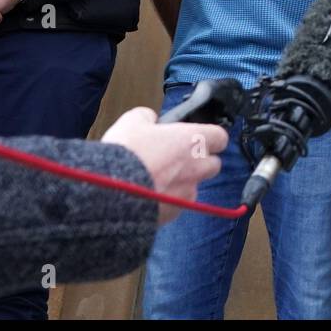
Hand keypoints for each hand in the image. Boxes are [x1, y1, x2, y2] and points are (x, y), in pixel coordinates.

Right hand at [101, 107, 227, 225]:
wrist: (110, 191)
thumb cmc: (125, 154)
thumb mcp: (132, 121)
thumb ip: (148, 117)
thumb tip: (150, 120)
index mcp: (193, 140)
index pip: (220, 137)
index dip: (209, 137)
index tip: (197, 138)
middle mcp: (197, 167)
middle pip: (213, 164)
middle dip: (198, 161)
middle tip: (175, 159)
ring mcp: (188, 192)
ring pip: (194, 186)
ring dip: (182, 182)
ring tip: (156, 180)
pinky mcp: (176, 213)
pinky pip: (178, 205)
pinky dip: (168, 201)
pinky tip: (148, 195)